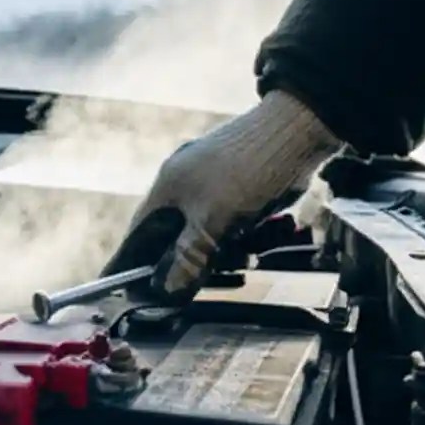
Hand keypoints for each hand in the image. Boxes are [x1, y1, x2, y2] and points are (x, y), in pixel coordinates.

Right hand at [101, 90, 341, 298]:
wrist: (299, 131)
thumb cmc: (246, 172)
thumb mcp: (214, 221)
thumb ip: (188, 258)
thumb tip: (165, 292)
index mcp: (166, 191)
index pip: (137, 237)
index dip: (130, 267)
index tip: (126, 293)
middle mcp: (184, 191)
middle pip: (176, 244)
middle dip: (197, 263)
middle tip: (215, 277)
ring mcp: (213, 192)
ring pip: (210, 240)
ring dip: (232, 252)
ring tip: (252, 248)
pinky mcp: (241, 195)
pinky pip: (235, 230)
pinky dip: (250, 238)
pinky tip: (269, 234)